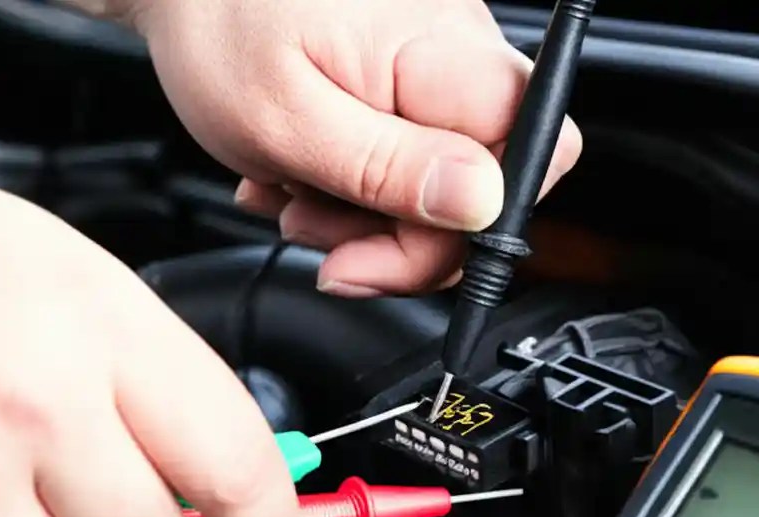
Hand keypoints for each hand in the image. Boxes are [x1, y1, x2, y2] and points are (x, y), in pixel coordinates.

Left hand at [123, 0, 581, 297]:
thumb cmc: (219, 26)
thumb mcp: (286, 122)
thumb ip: (387, 168)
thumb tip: (482, 206)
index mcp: (441, 54)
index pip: (539, 152)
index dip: (478, 226)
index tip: (396, 248)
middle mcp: (455, 53)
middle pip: (486, 188)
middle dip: (398, 235)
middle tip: (317, 230)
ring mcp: (431, 68)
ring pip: (438, 187)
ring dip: (361, 216)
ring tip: (291, 192)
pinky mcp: (404, 82)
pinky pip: (405, 160)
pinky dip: (351, 187)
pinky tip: (300, 175)